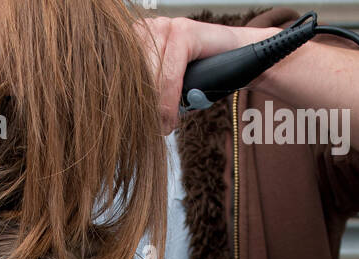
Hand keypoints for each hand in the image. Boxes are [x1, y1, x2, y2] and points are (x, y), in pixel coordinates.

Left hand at [134, 16, 276, 135]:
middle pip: (130, 76)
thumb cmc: (203, 77)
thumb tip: (120, 118)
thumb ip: (144, 95)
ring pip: (149, 76)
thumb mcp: (165, 89)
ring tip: (163, 126)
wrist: (240, 61)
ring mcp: (165, 26)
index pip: (118, 73)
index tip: (129, 129)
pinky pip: (169, 74)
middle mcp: (148, 29)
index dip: (123, 104)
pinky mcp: (184, 32)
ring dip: (155, 109)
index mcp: (137, 40)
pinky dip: (169, 101)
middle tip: (150, 131)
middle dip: (139, 109)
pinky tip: (172, 117)